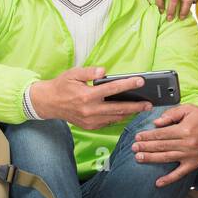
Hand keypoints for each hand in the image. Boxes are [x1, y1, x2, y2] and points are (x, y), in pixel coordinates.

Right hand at [28, 67, 151, 130]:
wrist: (48, 103)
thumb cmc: (62, 86)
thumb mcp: (73, 73)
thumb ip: (89, 72)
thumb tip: (103, 71)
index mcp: (86, 95)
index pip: (112, 89)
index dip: (128, 84)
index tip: (140, 81)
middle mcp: (89, 110)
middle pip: (118, 108)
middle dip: (136, 106)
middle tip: (149, 104)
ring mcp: (90, 120)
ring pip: (115, 118)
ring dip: (129, 113)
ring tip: (141, 108)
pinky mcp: (89, 126)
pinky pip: (108, 122)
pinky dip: (118, 118)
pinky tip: (126, 112)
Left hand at [131, 104, 197, 186]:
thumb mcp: (189, 109)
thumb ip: (171, 114)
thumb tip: (156, 123)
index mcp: (185, 129)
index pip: (161, 133)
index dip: (148, 135)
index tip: (137, 136)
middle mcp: (187, 144)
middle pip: (161, 146)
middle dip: (145, 147)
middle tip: (133, 148)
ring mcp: (190, 155)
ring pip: (166, 158)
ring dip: (151, 159)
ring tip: (138, 158)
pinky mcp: (193, 164)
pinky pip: (179, 174)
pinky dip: (168, 179)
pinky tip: (158, 183)